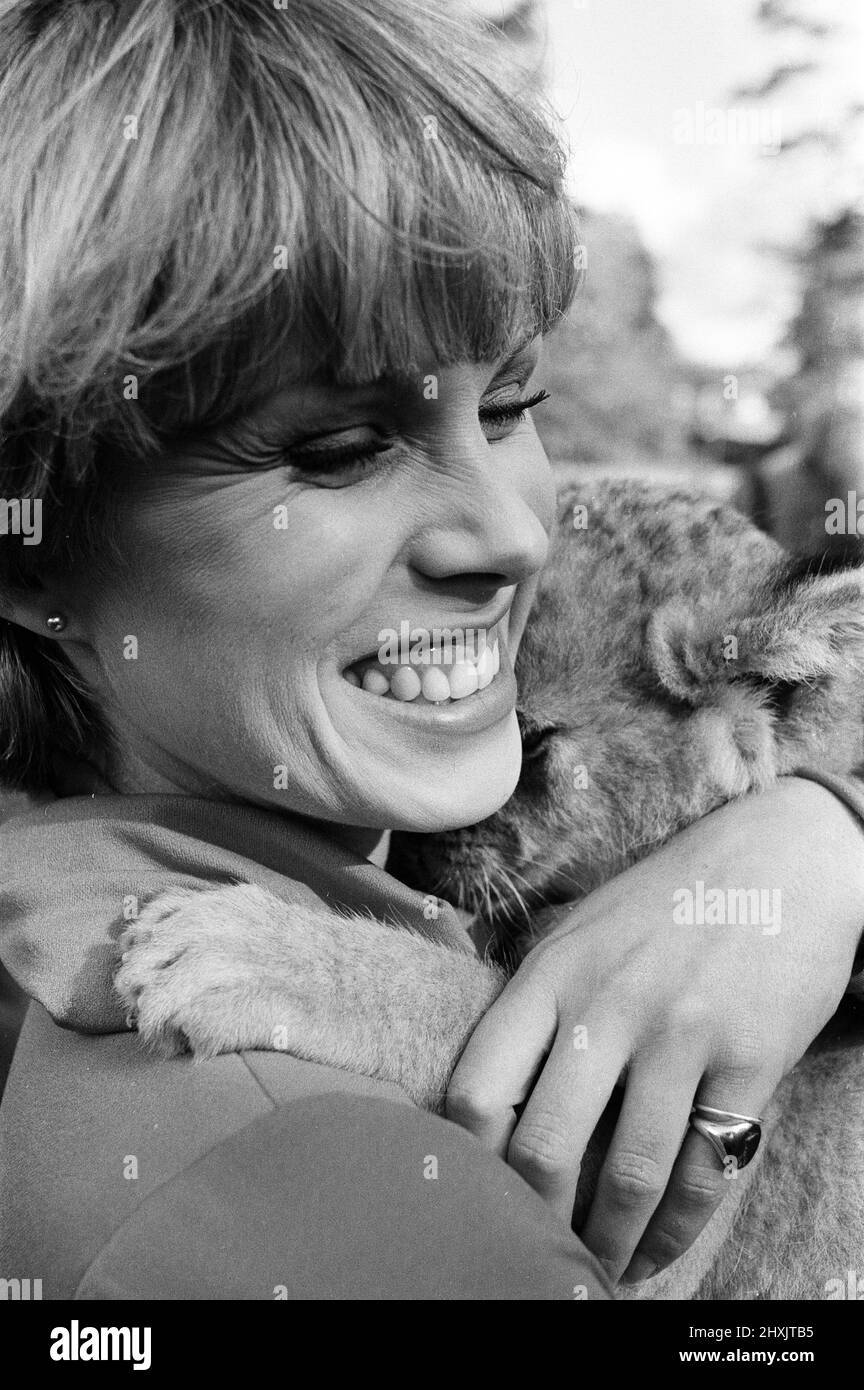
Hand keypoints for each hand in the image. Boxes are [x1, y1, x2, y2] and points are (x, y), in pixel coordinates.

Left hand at [445, 777, 863, 1284]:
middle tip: (529, 1254)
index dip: (467, 1164)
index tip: (473, 1199)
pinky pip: (705, 1170)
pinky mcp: (751, 1058)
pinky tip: (656, 1250)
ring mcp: (683, 1032)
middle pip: (545, 1148)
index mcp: (551, 972)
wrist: (784, 855)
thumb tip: (484, 1102)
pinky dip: (676, 1230)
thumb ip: (534, 1002)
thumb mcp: (580, 928)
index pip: (480, 1090)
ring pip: (630, 1175)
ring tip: (592, 1270)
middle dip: (532, 1221)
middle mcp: (608, 1004)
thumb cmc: (667, 900)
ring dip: (607, 1242)